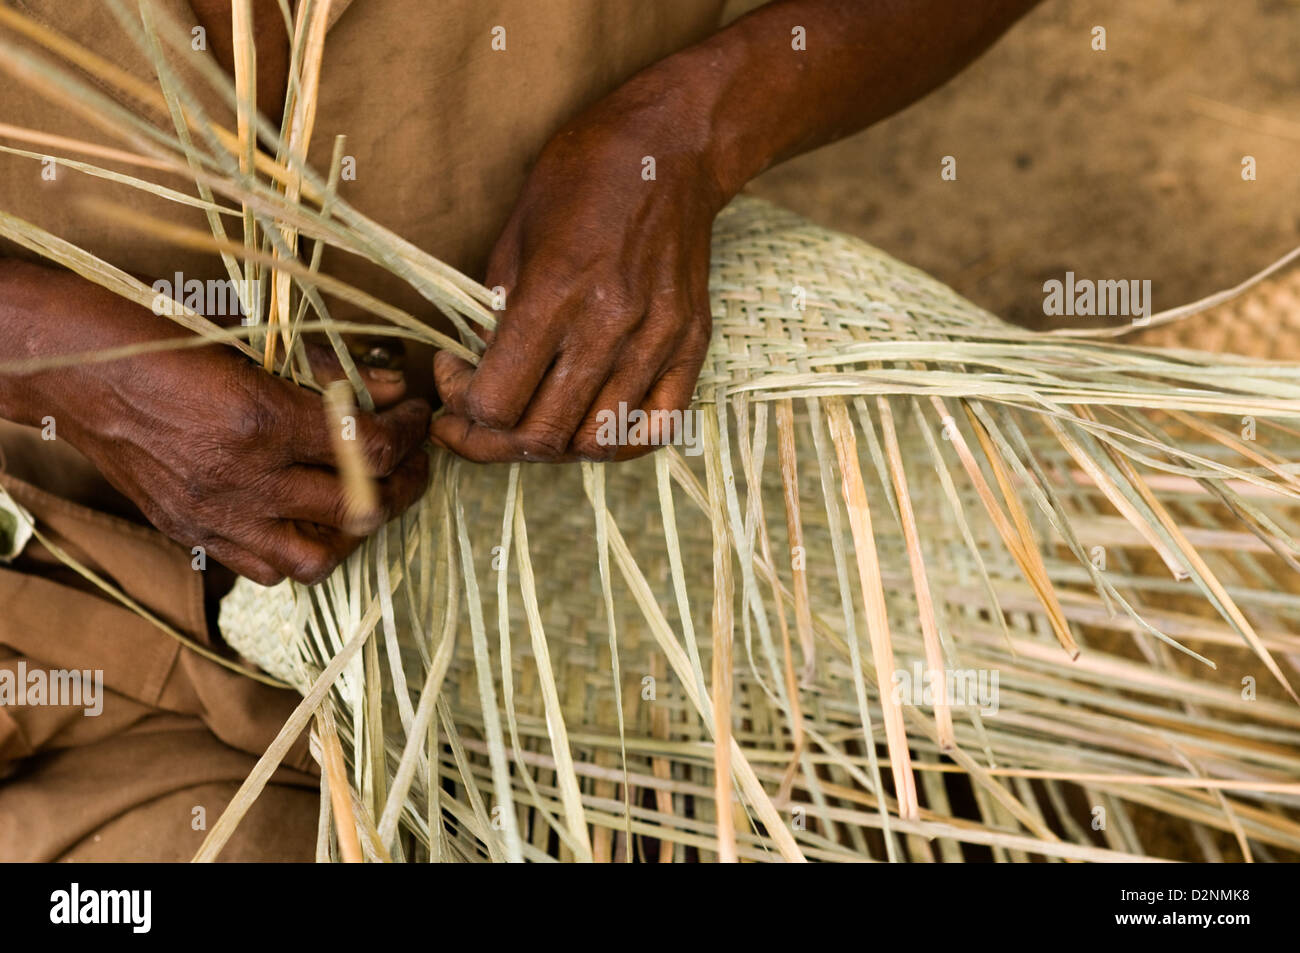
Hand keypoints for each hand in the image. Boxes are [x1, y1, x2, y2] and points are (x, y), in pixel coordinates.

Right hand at [2, 268, 430, 585]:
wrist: (75, 371)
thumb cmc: (163, 340)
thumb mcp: (252, 340)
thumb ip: (326, 372)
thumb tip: (388, 388)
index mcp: (261, 418)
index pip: (369, 448)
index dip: (409, 433)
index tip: (417, 416)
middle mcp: (242, 477)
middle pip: (359, 509)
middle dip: (403, 484)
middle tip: (413, 461)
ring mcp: (215, 515)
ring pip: (317, 558)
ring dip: (355, 532)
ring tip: (369, 500)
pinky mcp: (192, 534)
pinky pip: (265, 569)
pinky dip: (300, 551)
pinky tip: (309, 520)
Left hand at [431, 84, 721, 462]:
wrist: (671, 148)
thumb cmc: (582, 178)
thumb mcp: (514, 235)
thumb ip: (495, 314)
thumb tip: (477, 374)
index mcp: (555, 292)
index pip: (496, 402)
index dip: (462, 403)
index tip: (456, 376)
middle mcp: (610, 325)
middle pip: (542, 435)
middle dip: (493, 440)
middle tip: (477, 419)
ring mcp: (657, 340)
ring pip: (595, 442)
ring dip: (552, 445)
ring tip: (532, 418)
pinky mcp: (691, 344)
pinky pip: (656, 428)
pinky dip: (616, 442)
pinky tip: (589, 423)